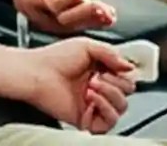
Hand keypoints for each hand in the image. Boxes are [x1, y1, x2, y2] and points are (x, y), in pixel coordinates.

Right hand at [0, 0, 116, 33]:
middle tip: (101, 9)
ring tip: (110, 14)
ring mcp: (51, 19)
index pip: (44, 4)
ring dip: (93, 20)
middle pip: (61, 20)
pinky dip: (95, 20)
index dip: (61, 1)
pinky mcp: (62, 18)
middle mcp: (39, 14)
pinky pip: (79, 23)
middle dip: (83, 15)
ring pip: (73, 25)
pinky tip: (110, 16)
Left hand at [18, 37, 136, 131]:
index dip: (125, 72)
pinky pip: (109, 121)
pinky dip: (104, 108)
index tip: (117, 67)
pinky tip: (91, 98)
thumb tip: (130, 66)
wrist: (36, 74)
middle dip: (116, 82)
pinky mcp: (87, 118)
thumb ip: (111, 53)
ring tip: (92, 85)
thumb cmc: (54, 58)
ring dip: (110, 94)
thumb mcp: (87, 46)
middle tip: (98, 75)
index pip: (126, 75)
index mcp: (100, 69)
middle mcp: (98, 87)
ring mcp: (93, 104)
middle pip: (127, 91)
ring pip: (121, 106)